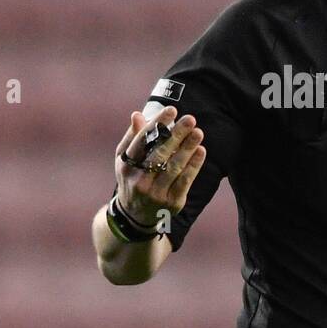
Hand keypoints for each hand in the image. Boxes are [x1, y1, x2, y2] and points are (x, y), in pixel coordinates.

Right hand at [113, 105, 206, 230]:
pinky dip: (194, 165)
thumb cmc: (132, 178)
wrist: (135, 216)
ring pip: (174, 167)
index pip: (142, 142)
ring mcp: (156, 193)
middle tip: (190, 119)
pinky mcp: (172, 202)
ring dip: (188, 148)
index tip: (171, 110)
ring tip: (198, 132)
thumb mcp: (125, 160)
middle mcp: (139, 181)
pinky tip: (201, 150)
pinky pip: (185, 181)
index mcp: (126, 166)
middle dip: (176, 135)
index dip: (157, 125)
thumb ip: (132, 137)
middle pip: (159, 154)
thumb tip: (137, 115)